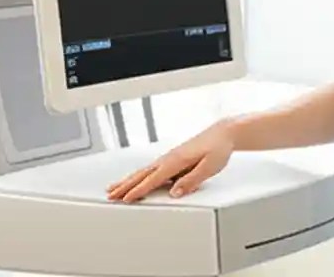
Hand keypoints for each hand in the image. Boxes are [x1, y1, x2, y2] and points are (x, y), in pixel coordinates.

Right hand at [106, 119, 236, 202]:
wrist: (224, 133)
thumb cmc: (218, 149)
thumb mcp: (209, 167)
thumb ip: (192, 180)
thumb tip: (175, 193)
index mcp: (176, 161)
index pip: (153, 179)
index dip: (138, 191)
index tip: (125, 199)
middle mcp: (169, 158)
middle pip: (142, 174)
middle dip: (125, 186)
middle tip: (110, 195)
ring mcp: (169, 157)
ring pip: (143, 171)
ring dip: (127, 180)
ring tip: (114, 188)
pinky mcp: (172, 158)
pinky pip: (151, 169)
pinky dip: (139, 176)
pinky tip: (134, 180)